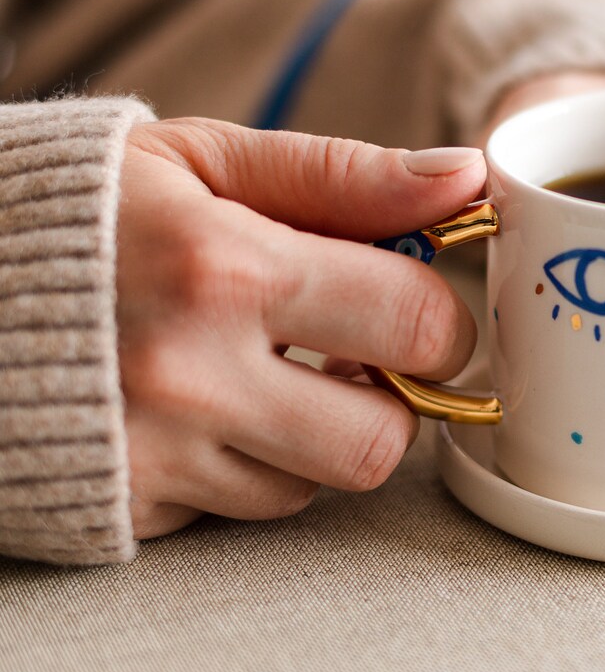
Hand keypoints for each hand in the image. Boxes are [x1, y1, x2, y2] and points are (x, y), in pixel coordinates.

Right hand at [117, 119, 485, 537]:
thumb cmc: (76, 207)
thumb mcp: (199, 160)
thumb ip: (337, 175)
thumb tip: (462, 179)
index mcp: (222, 267)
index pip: (413, 322)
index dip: (435, 313)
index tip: (409, 299)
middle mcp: (190, 374)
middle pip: (381, 438)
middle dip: (391, 395)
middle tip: (357, 351)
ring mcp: (153, 453)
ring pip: (314, 486)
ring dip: (316, 434)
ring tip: (265, 370)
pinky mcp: (123, 505)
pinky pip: (237, 511)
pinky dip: (243, 466)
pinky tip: (203, 409)